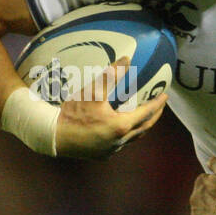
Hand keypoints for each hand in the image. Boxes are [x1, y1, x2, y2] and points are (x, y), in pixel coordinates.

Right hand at [54, 57, 168, 158]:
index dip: (157, 103)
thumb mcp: (92, 92)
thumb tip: (126, 59)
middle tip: (158, 106)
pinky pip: (120, 144)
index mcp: (121, 126)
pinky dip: (125, 135)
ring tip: (143, 117)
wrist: (51, 135)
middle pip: (144, 128)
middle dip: (153, 116)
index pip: (147, 113)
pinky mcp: (102, 155)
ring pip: (133, 138)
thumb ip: (110, 76)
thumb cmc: (72, 113)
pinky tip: (120, 129)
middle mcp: (120, 141)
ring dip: (140, 127)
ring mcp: (111, 150)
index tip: (164, 95)